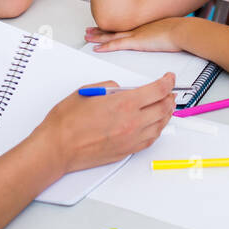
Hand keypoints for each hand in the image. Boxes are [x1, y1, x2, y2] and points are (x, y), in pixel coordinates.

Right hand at [39, 74, 177, 172]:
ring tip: (166, 107)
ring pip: (160, 125)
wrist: (58, 148)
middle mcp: (132, 122)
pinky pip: (150, 139)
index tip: (169, 78)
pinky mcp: (127, 151)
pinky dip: (157, 129)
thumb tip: (120, 89)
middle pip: (163, 107)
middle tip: (169, 91)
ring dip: (166, 114)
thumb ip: (110, 87)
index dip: (167, 81)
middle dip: (170, 96)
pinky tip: (155, 125)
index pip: (157, 90)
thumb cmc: (67, 122)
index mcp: (124, 104)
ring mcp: (131, 139)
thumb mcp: (88, 91)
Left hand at [84, 17, 184, 52]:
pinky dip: (105, 47)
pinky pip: (117, 45)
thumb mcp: (168, 30)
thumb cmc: (179, 31)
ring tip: (87, 36)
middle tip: (89, 30)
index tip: (103, 25)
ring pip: (111, 35)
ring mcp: (135, 34)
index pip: (123, 26)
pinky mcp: (137, 42)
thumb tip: (162, 36)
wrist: (182, 30)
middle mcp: (137, 28)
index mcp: (143, 25)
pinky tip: (97, 49)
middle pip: (114, 29)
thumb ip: (161, 33)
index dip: (111, 26)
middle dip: (100, 30)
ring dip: (98, 36)